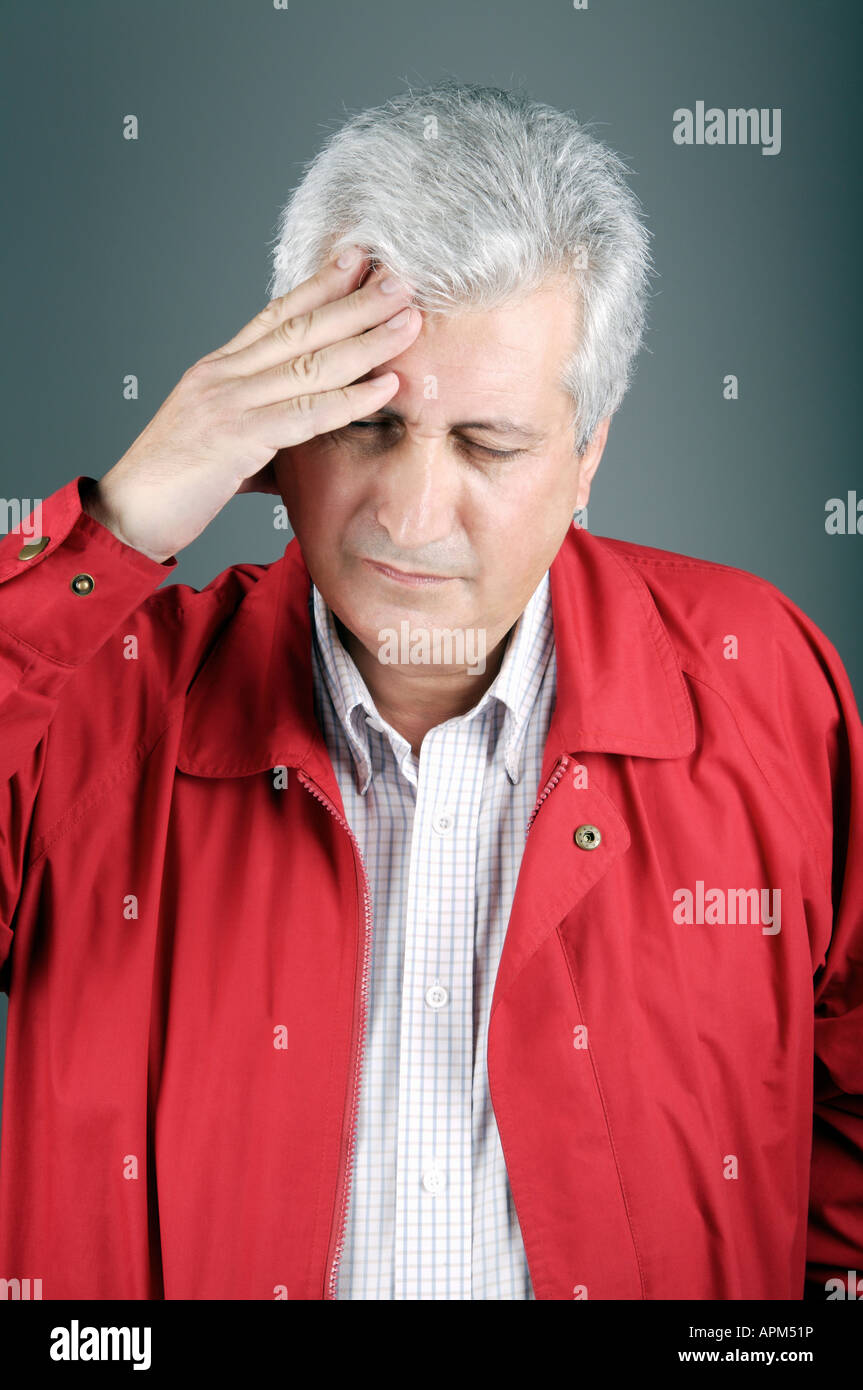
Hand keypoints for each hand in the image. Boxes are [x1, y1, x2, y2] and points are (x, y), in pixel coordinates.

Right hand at [83, 249, 420, 561]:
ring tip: (408, 321)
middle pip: (300, 327)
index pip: (276, 316)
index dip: (319, 286)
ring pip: (309, 361)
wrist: (127, 513)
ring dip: (365, 340)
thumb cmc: (173, 486)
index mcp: (218, 370)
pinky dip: (350, 398)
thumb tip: (299, 457)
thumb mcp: (225, 451)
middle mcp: (223, 375)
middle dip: (354, 300)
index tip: (358, 261)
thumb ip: (266, 444)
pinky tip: (386, 387)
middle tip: (400, 280)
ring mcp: (228, 402)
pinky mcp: (236, 437)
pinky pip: (305, 413)